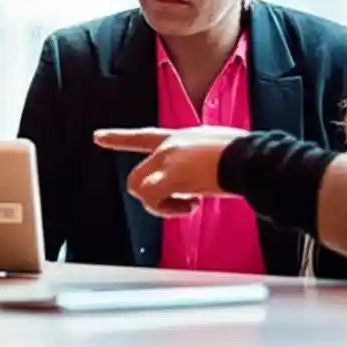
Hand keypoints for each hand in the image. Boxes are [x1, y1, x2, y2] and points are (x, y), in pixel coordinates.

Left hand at [93, 126, 248, 217]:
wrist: (248, 158)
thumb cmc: (242, 155)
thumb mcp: (215, 148)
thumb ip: (199, 160)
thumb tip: (204, 180)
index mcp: (178, 138)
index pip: (142, 136)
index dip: (119, 138)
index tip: (98, 136)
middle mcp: (167, 147)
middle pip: (136, 177)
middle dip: (154, 197)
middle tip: (182, 203)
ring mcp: (167, 160)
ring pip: (139, 189)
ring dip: (161, 205)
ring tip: (188, 205)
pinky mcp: (172, 176)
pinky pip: (152, 198)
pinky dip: (168, 210)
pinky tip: (191, 207)